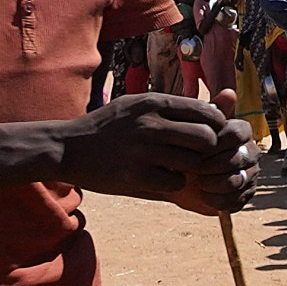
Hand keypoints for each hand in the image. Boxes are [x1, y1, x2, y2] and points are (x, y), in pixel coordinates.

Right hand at [60, 91, 242, 206]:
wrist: (67, 147)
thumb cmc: (109, 127)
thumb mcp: (139, 105)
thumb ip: (175, 106)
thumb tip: (220, 106)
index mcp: (153, 102)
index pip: (206, 111)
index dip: (216, 127)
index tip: (210, 136)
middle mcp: (149, 123)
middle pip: (207, 139)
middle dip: (209, 150)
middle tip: (199, 156)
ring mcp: (142, 150)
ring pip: (193, 162)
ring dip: (191, 168)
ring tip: (178, 166)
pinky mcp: (134, 176)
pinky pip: (176, 182)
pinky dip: (174, 183)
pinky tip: (162, 178)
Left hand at [167, 90, 259, 215]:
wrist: (177, 178)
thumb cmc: (185, 149)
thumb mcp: (192, 128)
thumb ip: (209, 112)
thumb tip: (230, 92)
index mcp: (241, 132)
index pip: (236, 133)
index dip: (214, 142)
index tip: (194, 147)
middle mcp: (251, 152)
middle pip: (237, 158)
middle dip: (211, 165)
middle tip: (192, 168)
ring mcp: (250, 174)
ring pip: (236, 180)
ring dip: (212, 183)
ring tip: (197, 182)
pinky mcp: (245, 195)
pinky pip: (235, 200)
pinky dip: (216, 199)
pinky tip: (203, 194)